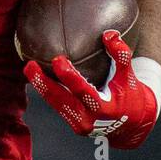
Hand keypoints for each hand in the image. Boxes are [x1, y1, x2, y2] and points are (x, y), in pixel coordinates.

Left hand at [24, 30, 158, 148]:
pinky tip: (37, 77)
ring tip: (29, 68)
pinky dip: (48, 92)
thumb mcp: (130, 76)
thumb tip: (109, 33)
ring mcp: (79, 124)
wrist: (131, 125)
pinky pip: (58, 106)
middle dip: (43, 84)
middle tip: (29, 66)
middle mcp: (89, 119)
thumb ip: (121, 55)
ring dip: (40, 87)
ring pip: (55, 104)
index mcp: (104, 108)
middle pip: (61, 100)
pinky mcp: (74, 124)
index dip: (70, 77)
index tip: (58, 60)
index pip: (84, 91)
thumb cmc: (131, 95)